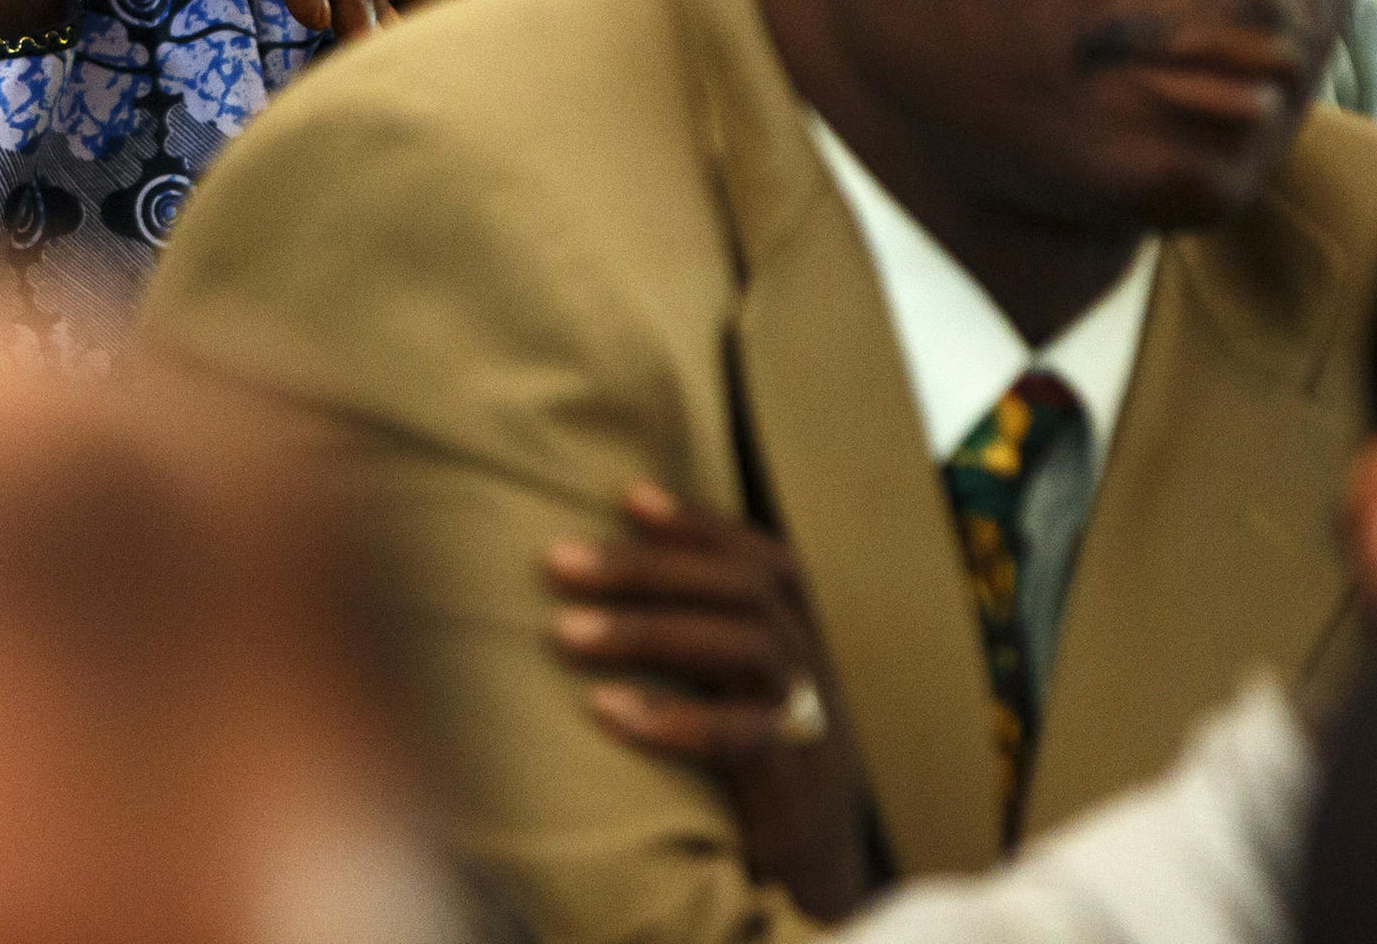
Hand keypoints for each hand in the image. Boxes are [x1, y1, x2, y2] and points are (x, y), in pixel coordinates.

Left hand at [547, 485, 868, 921]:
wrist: (818, 880)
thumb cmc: (758, 777)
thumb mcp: (741, 698)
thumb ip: (704, 642)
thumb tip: (608, 579)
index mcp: (805, 643)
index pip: (766, 560)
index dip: (703, 523)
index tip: (628, 497)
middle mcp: (817, 671)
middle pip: (744, 590)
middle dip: (648, 567)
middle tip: (557, 562)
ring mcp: (813, 724)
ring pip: (745, 646)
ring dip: (648, 632)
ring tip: (565, 633)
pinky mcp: (795, 786)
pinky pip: (742, 737)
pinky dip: (672, 719)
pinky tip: (605, 713)